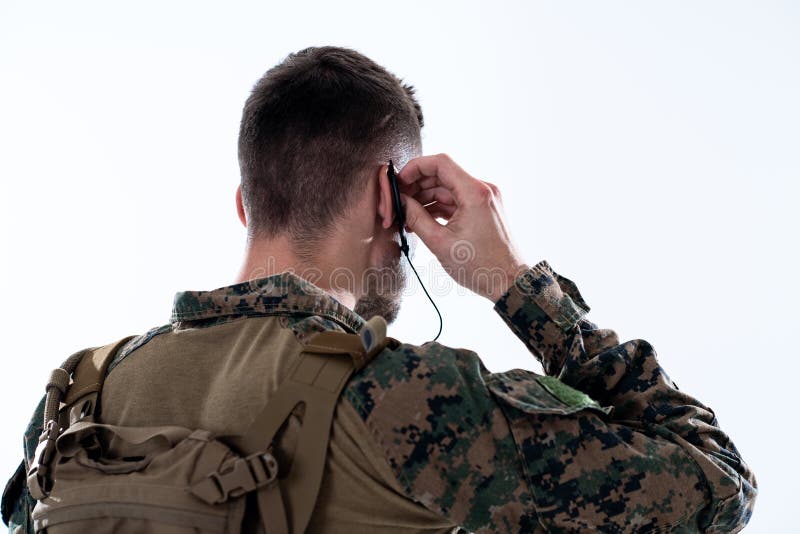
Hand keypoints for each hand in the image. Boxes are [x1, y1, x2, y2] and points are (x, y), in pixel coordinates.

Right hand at [397, 153, 527, 301]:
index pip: (440, 163)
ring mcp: (483, 199)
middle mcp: (482, 190)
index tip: (399, 181)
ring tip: (406, 215)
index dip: (415, 168)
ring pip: (447, 188)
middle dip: (417, 185)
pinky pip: (455, 201)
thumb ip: (416, 218)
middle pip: (442, 175)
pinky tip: (420, 220)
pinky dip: (437, 207)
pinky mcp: (482, 210)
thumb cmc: (480, 266)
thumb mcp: (440, 243)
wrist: (507, 282)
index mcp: (475, 192)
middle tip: (398, 201)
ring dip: (425, 198)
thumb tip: (400, 203)